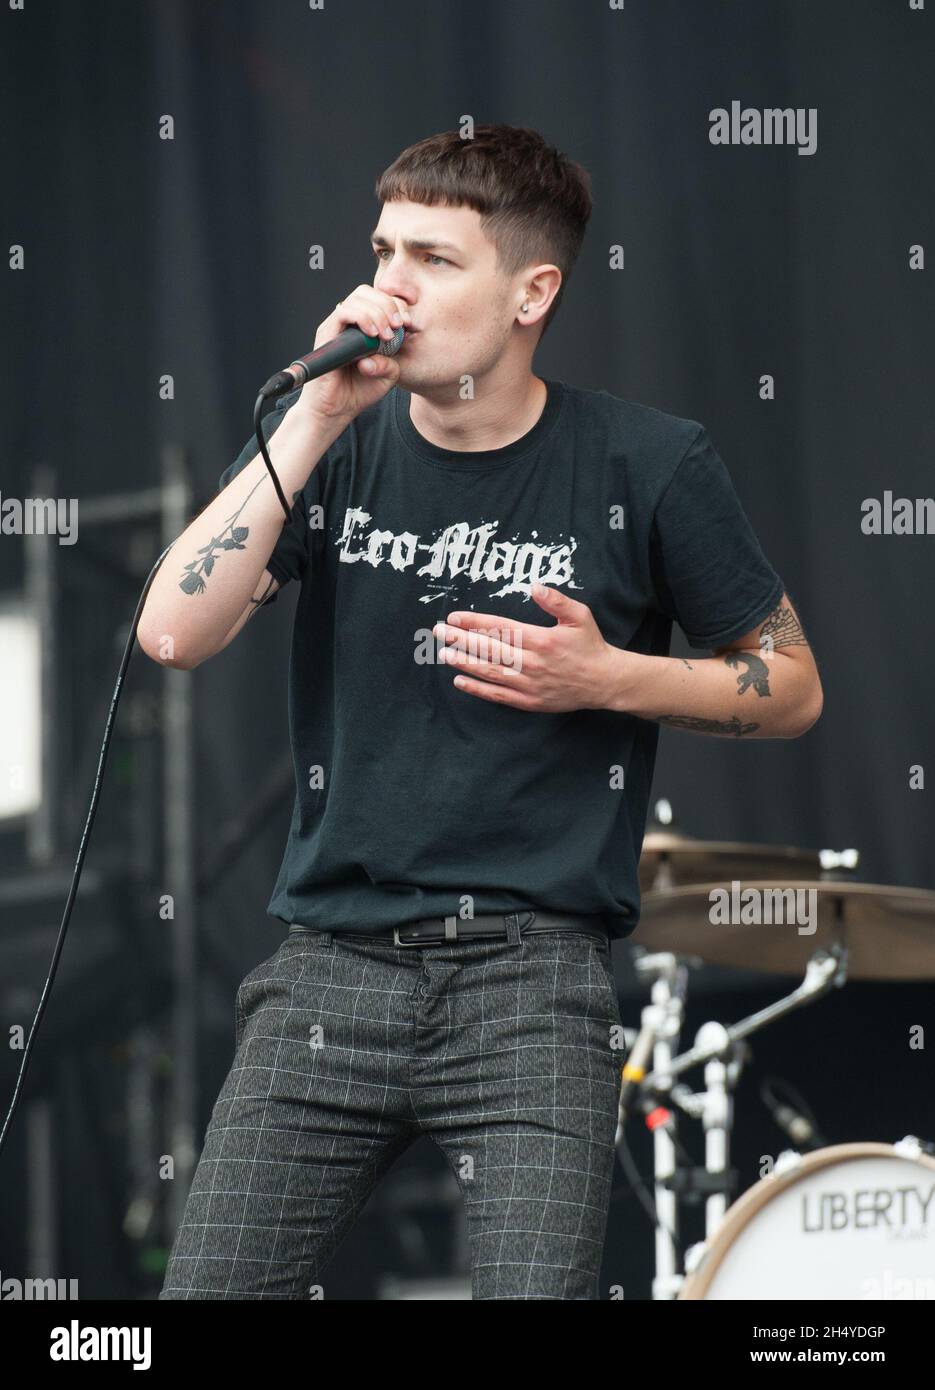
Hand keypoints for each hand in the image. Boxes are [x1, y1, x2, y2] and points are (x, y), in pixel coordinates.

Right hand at [299, 285, 413, 423]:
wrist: (335, 411)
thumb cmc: (358, 392)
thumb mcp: (388, 375)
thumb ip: (395, 358)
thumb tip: (389, 342)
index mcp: (363, 327)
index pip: (379, 299)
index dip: (396, 305)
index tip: (408, 322)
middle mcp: (349, 323)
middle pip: (368, 292)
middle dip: (389, 304)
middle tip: (399, 325)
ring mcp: (336, 326)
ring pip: (357, 298)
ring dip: (378, 312)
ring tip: (387, 334)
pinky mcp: (326, 334)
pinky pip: (343, 312)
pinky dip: (362, 318)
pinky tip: (373, 334)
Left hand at [432, 583, 620, 712]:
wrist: (604, 682)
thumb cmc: (590, 645)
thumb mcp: (580, 616)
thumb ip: (557, 600)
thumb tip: (535, 587)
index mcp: (541, 640)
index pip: (500, 629)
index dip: (475, 622)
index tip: (455, 617)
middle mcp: (532, 663)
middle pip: (489, 650)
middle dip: (461, 639)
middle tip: (438, 632)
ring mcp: (529, 684)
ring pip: (490, 672)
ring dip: (464, 662)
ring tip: (444, 653)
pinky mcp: (529, 701)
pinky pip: (498, 695)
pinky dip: (478, 688)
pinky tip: (460, 681)